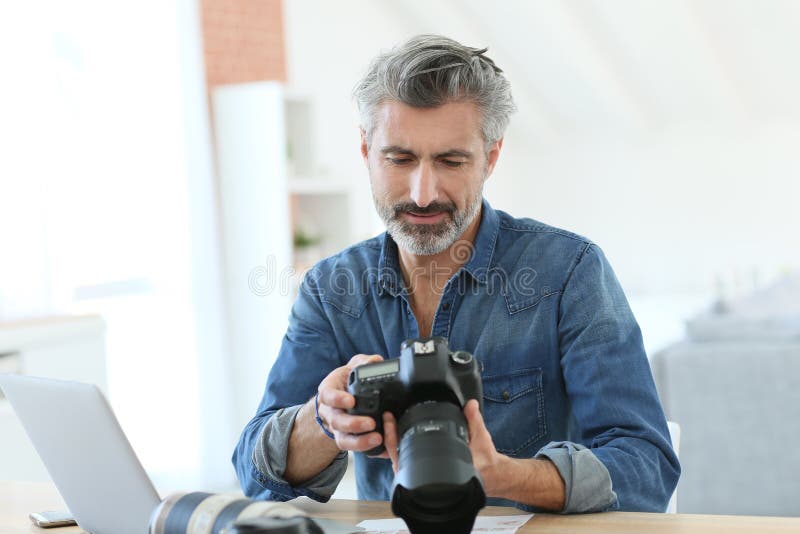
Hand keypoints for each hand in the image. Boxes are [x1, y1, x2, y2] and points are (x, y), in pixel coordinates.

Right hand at [315, 354, 385, 451]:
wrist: (341, 398)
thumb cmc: (346, 382)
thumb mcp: (353, 367)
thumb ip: (364, 362)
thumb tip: (376, 361)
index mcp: (329, 391)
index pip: (328, 395)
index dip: (338, 399)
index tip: (351, 400)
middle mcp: (331, 412)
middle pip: (337, 421)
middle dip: (353, 424)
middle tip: (371, 423)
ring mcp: (339, 429)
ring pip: (343, 440)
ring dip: (360, 442)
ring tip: (377, 438)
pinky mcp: (349, 440)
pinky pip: (356, 449)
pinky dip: (370, 450)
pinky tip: (384, 447)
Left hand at [380, 399, 506, 483]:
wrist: (491, 476)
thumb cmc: (485, 462)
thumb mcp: (481, 438)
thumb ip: (473, 420)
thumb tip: (469, 405)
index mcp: (439, 471)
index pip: (406, 457)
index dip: (394, 440)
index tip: (391, 422)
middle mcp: (428, 476)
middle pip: (397, 459)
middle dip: (389, 437)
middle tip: (387, 418)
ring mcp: (425, 476)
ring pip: (400, 461)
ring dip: (393, 443)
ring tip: (389, 423)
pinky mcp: (427, 472)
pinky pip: (408, 460)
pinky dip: (402, 448)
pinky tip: (399, 435)